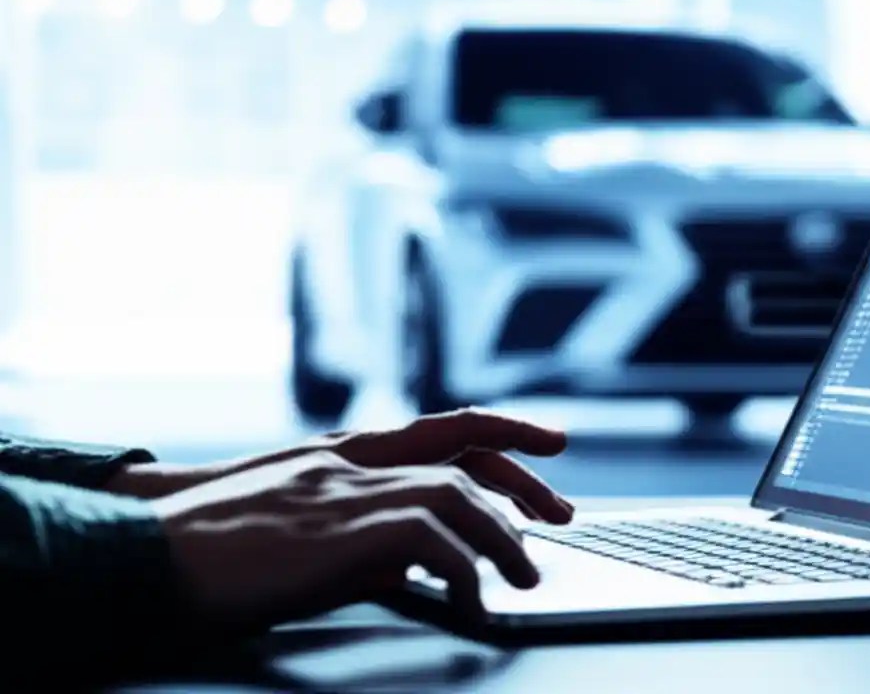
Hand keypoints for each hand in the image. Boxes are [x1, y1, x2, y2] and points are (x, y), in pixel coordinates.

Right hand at [154, 451, 535, 627]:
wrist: (146, 556)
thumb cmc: (214, 556)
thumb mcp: (300, 539)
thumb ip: (363, 542)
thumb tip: (419, 570)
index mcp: (341, 459)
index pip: (442, 430)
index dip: (502, 433)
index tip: (548, 446)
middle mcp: (349, 464)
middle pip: (462, 459)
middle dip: (520, 489)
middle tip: (560, 520)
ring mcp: (343, 491)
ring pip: (456, 497)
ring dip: (501, 537)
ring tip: (525, 578)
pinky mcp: (337, 530)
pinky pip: (429, 541)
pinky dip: (461, 570)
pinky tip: (471, 602)